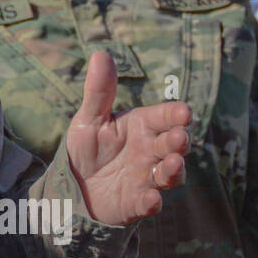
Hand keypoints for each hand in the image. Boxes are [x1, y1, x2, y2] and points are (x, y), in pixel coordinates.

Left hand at [66, 51, 189, 225]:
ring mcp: (147, 178)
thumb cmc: (87, 148)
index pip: (164, 116)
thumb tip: (100, 54)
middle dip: (178, 141)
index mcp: (142, 126)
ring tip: (173, 164)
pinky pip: (148, 203)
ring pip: (169, 174)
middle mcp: (150, 151)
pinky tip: (151, 199)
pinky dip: (152, 202)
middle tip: (179, 138)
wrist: (74, 187)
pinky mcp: (137, 203)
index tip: (184, 112)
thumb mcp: (89, 119)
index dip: (175, 114)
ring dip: (174, 170)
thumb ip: (99, 91)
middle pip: (172, 145)